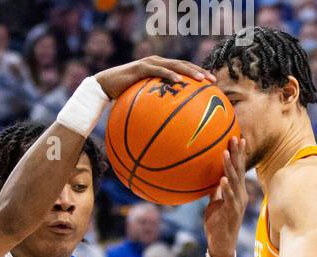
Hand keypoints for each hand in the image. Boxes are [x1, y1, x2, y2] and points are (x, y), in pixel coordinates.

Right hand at [95, 56, 214, 101]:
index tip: (212, 85)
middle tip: (214, 81)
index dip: (198, 76)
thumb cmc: (120, 99)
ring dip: (190, 72)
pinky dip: (170, 75)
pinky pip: (159, 71)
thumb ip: (151, 112)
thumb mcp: (139, 106)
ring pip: (175, 65)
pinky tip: (179, 81)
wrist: (103, 87)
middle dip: (200, 72)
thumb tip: (162, 133)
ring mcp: (150, 63)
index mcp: (160, 70)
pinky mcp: (142, 67)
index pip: (183, 71)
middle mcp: (158, 63)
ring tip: (202, 79)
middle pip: (184, 66)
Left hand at [204, 137, 247, 256]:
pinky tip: (222, 180)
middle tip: (235, 138)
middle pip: (240, 170)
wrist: (220, 244)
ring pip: (235, 182)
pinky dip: (226, 189)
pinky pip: (229, 198)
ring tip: (225, 153)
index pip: (238, 169)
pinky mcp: (232, 213)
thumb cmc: (217, 224)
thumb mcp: (215, 204)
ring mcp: (237, 203)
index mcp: (236, 191)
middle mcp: (240, 194)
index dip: (238, 154)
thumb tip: (212, 180)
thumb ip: (216, 192)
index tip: (237, 138)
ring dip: (230, 167)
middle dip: (238, 154)